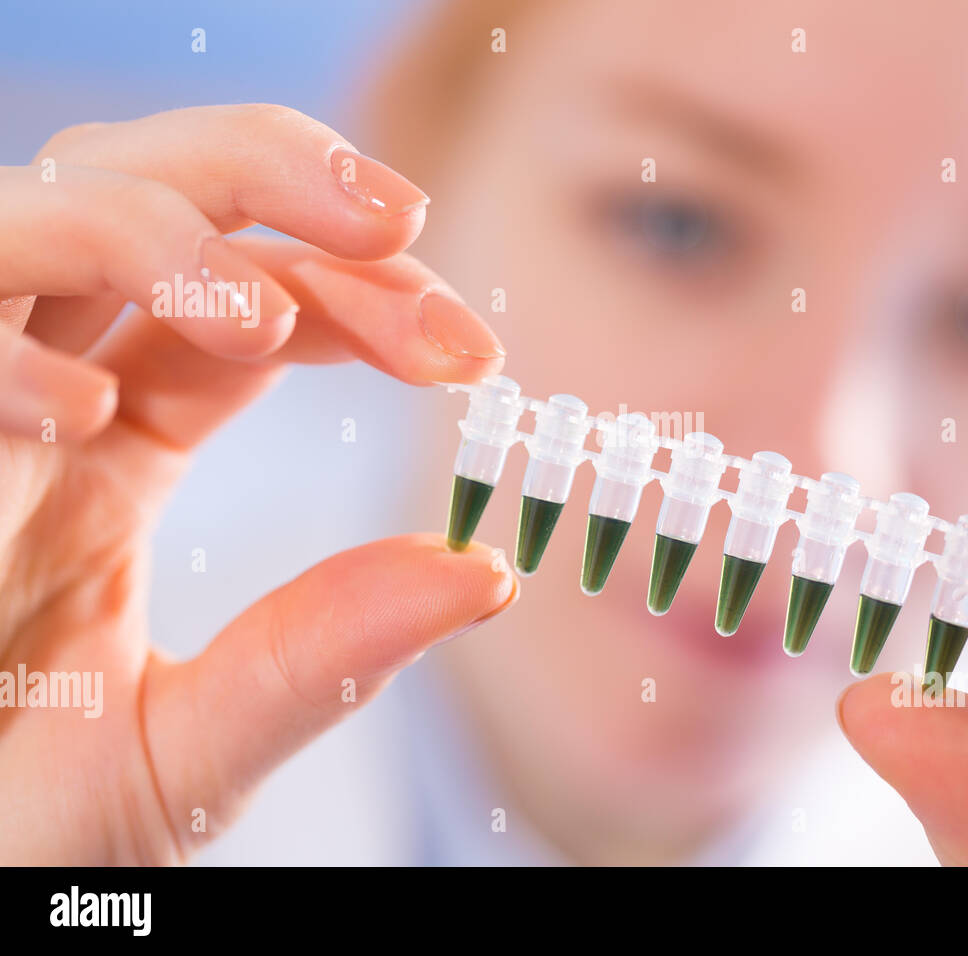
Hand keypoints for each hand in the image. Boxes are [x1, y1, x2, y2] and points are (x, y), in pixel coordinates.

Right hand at [0, 105, 515, 862]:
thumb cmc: (11, 831)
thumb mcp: (185, 748)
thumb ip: (321, 658)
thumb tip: (483, 572)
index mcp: (117, 447)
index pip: (254, 306)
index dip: (364, 299)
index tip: (473, 356)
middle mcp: (42, 400)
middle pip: (152, 196)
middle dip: (274, 173)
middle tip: (400, 219)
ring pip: (41, 210)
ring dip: (159, 228)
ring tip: (264, 317)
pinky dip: (1, 356)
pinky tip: (85, 423)